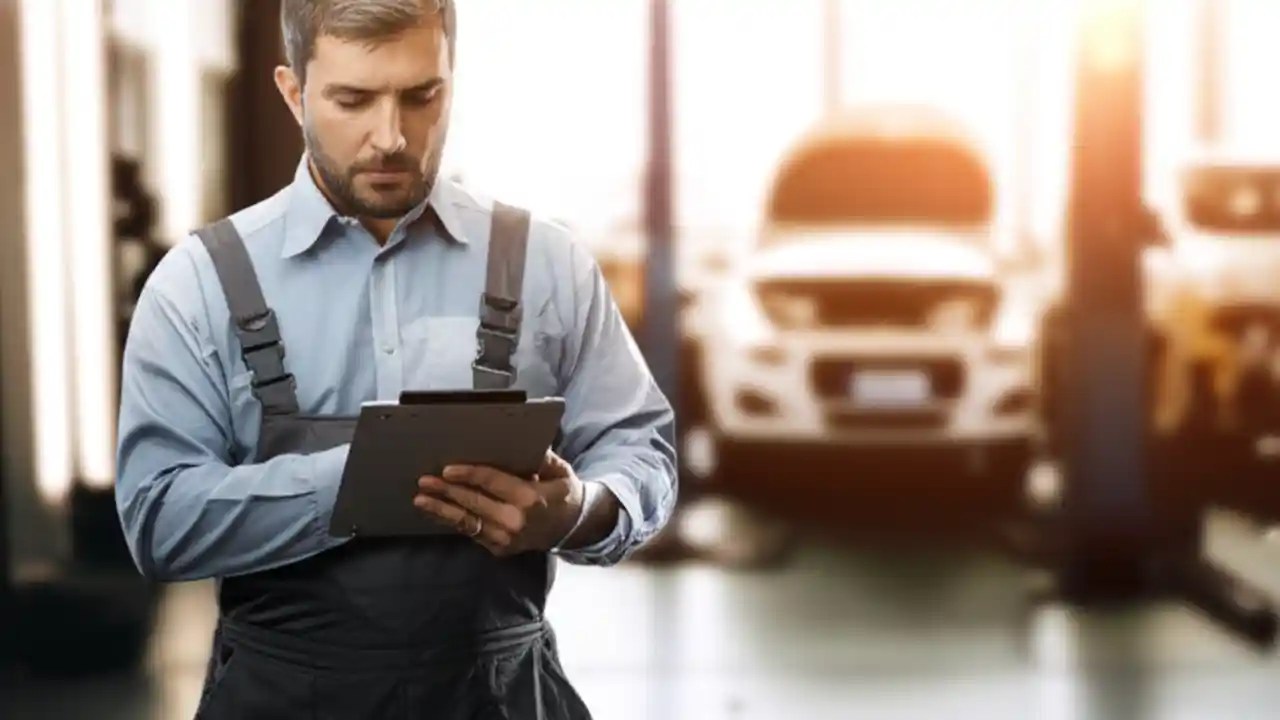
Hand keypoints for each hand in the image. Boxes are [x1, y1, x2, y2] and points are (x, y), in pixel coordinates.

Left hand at [413, 451, 583, 555]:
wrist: (573, 528)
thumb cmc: (564, 494)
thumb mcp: (560, 471)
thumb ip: (543, 457)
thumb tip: (525, 442)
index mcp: (530, 498)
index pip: (492, 482)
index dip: (468, 475)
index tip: (447, 469)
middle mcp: (514, 521)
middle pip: (473, 502)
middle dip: (446, 491)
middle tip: (424, 481)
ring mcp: (505, 539)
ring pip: (467, 522)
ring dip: (441, 510)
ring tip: (421, 500)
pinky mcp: (499, 549)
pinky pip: (471, 533)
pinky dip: (453, 521)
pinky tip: (437, 512)